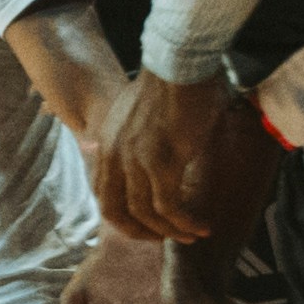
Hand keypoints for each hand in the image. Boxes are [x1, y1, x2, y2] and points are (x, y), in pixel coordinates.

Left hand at [90, 68, 274, 242]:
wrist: (180, 64)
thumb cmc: (168, 83)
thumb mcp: (134, 113)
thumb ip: (126, 136)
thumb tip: (120, 148)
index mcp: (106, 144)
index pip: (103, 194)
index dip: (122, 217)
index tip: (146, 226)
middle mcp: (113, 156)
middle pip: (116, 211)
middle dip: (141, 232)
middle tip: (165, 239)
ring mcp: (135, 161)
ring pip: (145, 213)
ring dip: (169, 231)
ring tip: (191, 235)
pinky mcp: (161, 162)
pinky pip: (168, 206)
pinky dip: (184, 222)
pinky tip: (200, 227)